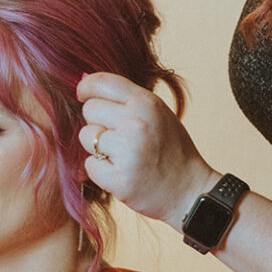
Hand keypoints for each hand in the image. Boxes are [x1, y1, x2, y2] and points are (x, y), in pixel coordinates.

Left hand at [78, 72, 216, 228]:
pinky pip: (90, 164)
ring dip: (98, 147)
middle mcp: (136, 123)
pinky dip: (101, 171)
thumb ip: (126, 99)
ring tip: (123, 156)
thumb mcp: (157, 114)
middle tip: (118, 137)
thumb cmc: (171, 150)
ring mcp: (127, 151)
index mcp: (147, 103)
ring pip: (86, 136)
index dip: (86, 87)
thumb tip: (83, 81)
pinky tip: (122, 172)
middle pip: (89, 110)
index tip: (82, 94)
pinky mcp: (118, 179)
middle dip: (97, 122)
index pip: (102, 82)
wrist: (190, 191)